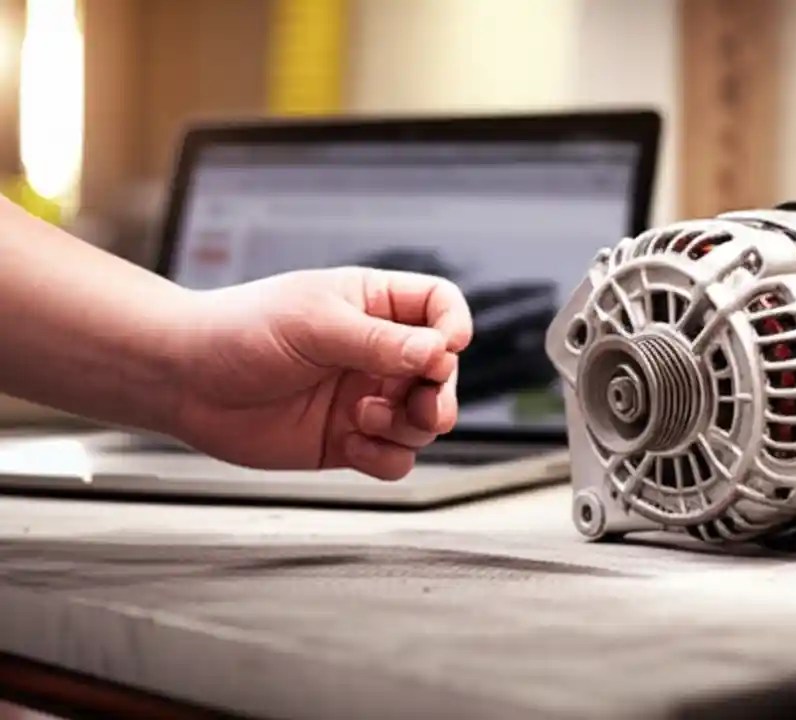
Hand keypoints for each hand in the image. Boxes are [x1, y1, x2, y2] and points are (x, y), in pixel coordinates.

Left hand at [169, 268, 471, 479]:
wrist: (183, 381)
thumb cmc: (239, 332)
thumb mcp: (315, 323)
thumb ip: (381, 341)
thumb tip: (439, 353)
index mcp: (374, 306)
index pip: (440, 308)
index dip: (453, 327)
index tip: (444, 348)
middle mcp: (377, 353)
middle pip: (443, 373)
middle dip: (441, 393)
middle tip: (423, 405)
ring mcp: (365, 398)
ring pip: (425, 421)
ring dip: (410, 425)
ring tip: (364, 417)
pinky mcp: (348, 442)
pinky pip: (395, 459)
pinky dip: (385, 457)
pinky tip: (352, 444)